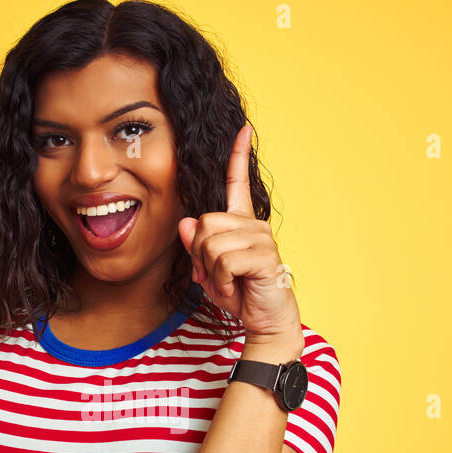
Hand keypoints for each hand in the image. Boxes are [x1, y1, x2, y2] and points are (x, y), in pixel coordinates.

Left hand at [177, 123, 301, 344]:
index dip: (239, 156)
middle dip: (200, 255)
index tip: (244, 129)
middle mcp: (253, 225)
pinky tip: (234, 289)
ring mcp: (260, 239)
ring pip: (211, 243)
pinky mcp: (263, 257)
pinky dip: (220, 281)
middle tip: (214, 275)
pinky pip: (223, 261)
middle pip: (205, 223)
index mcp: (241, 224)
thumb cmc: (239, 295)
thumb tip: (187, 224)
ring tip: (227, 283)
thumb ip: (195, 248)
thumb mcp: (208, 271)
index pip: (238, 183)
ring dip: (210, 270)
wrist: (264, 322)